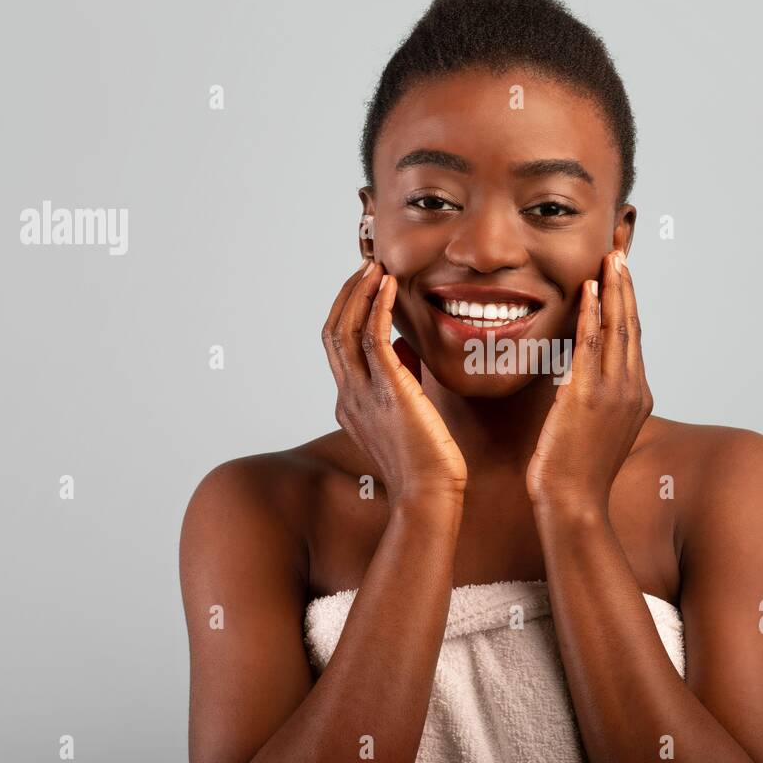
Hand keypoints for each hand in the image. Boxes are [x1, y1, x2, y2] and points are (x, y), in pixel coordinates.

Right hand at [322, 261, 467, 503]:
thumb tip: (404, 349)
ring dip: (357, 293)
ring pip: (343, 329)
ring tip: (375, 268)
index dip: (348, 314)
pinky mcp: (385, 389)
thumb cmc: (429, 463)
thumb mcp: (409, 414)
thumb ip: (402, 381)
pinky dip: (375, 305)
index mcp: (350, 405)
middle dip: (346, 295)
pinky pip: (370, 336)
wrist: (430, 494)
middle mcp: (347, 396)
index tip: (365, 289)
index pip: (338, 348)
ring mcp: (361, 393)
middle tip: (366, 268)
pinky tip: (388, 287)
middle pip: (332, 332)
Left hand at [526, 249, 652, 513]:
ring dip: (614, 289)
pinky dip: (593, 313)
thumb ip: (593, 398)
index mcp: (637, 396)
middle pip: (631, 324)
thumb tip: (577, 376)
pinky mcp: (590, 396)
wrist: (574, 503)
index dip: (628, 302)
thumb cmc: (576, 473)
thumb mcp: (594, 429)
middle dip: (626, 285)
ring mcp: (615, 392)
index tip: (622, 273)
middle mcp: (633, 389)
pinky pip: (593, 344)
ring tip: (610, 258)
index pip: (633, 337)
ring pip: (618, 328)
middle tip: (620, 250)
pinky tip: (590, 289)